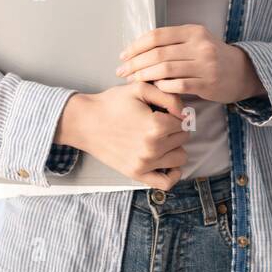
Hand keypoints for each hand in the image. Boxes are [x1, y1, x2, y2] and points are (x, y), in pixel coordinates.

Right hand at [56, 83, 188, 189]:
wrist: (85, 122)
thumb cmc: (112, 103)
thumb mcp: (140, 88)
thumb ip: (169, 97)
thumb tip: (185, 114)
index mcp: (156, 125)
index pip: (184, 121)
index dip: (175, 114)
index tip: (163, 111)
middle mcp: (153, 147)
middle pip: (183, 138)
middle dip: (174, 129)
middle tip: (158, 123)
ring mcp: (145, 163)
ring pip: (180, 157)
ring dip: (174, 147)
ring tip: (160, 139)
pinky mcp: (136, 174)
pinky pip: (166, 183)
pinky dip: (173, 174)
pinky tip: (167, 162)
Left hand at [116, 24, 264, 103]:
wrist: (242, 72)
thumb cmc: (211, 56)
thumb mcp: (195, 41)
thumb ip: (172, 42)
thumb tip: (138, 48)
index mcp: (193, 31)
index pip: (157, 36)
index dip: (136, 45)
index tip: (123, 55)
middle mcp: (199, 45)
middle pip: (158, 53)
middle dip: (135, 63)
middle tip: (122, 71)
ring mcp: (205, 65)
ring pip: (166, 69)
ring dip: (145, 76)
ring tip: (134, 81)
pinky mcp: (208, 83)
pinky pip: (178, 85)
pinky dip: (163, 87)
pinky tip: (154, 88)